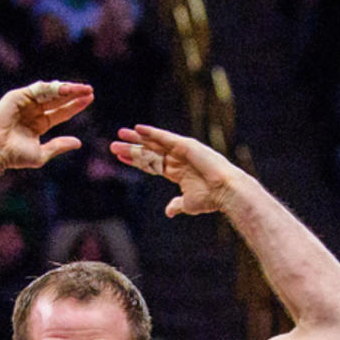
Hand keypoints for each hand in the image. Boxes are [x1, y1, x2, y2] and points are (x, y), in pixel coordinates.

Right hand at [0, 80, 92, 171]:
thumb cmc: (14, 156)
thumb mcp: (42, 154)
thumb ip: (59, 146)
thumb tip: (78, 143)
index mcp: (39, 123)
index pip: (61, 112)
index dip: (75, 106)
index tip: (90, 99)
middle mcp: (33, 111)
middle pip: (58, 99)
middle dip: (74, 94)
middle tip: (90, 90)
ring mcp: (25, 102)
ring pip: (50, 92)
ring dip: (66, 89)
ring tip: (81, 89)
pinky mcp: (17, 96)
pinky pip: (38, 89)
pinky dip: (51, 88)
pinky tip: (65, 88)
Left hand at [112, 124, 243, 216]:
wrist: (226, 191)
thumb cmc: (211, 198)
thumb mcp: (188, 203)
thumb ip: (177, 204)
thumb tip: (169, 211)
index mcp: (177, 171)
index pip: (151, 164)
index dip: (136, 161)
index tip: (121, 158)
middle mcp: (177, 159)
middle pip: (149, 153)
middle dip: (131, 149)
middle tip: (114, 145)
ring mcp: (181, 151)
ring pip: (154, 144)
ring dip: (137, 139)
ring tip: (120, 134)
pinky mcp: (185, 145)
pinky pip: (164, 137)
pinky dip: (151, 132)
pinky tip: (137, 128)